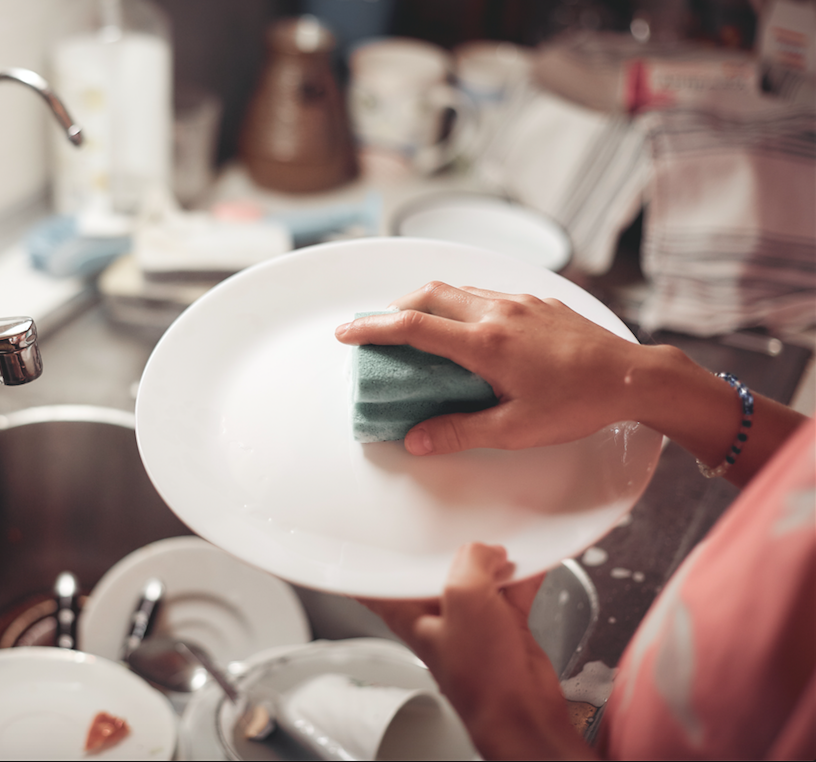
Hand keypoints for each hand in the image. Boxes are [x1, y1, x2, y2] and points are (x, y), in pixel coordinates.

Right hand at [335, 282, 651, 455]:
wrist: (633, 377)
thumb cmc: (577, 404)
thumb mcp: (514, 430)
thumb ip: (459, 432)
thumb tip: (416, 440)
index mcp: (484, 343)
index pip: (412, 327)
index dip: (371, 328)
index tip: (346, 332)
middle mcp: (497, 313)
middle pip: (428, 294)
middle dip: (393, 306)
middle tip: (376, 327)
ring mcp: (519, 303)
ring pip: (458, 289)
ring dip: (428, 303)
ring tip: (418, 327)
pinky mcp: (539, 303)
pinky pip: (487, 293)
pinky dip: (462, 303)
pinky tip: (469, 327)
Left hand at [360, 544, 595, 759]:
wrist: (522, 712)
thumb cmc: (480, 677)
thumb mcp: (465, 598)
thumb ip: (471, 561)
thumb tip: (486, 552)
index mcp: (409, 613)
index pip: (380, 584)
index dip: (380, 561)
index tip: (378, 541)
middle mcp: (437, 617)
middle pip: (437, 572)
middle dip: (454, 551)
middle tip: (468, 538)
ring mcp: (470, 623)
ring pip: (477, 579)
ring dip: (494, 563)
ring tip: (503, 552)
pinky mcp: (502, 628)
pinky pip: (510, 592)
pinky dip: (521, 578)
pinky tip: (531, 564)